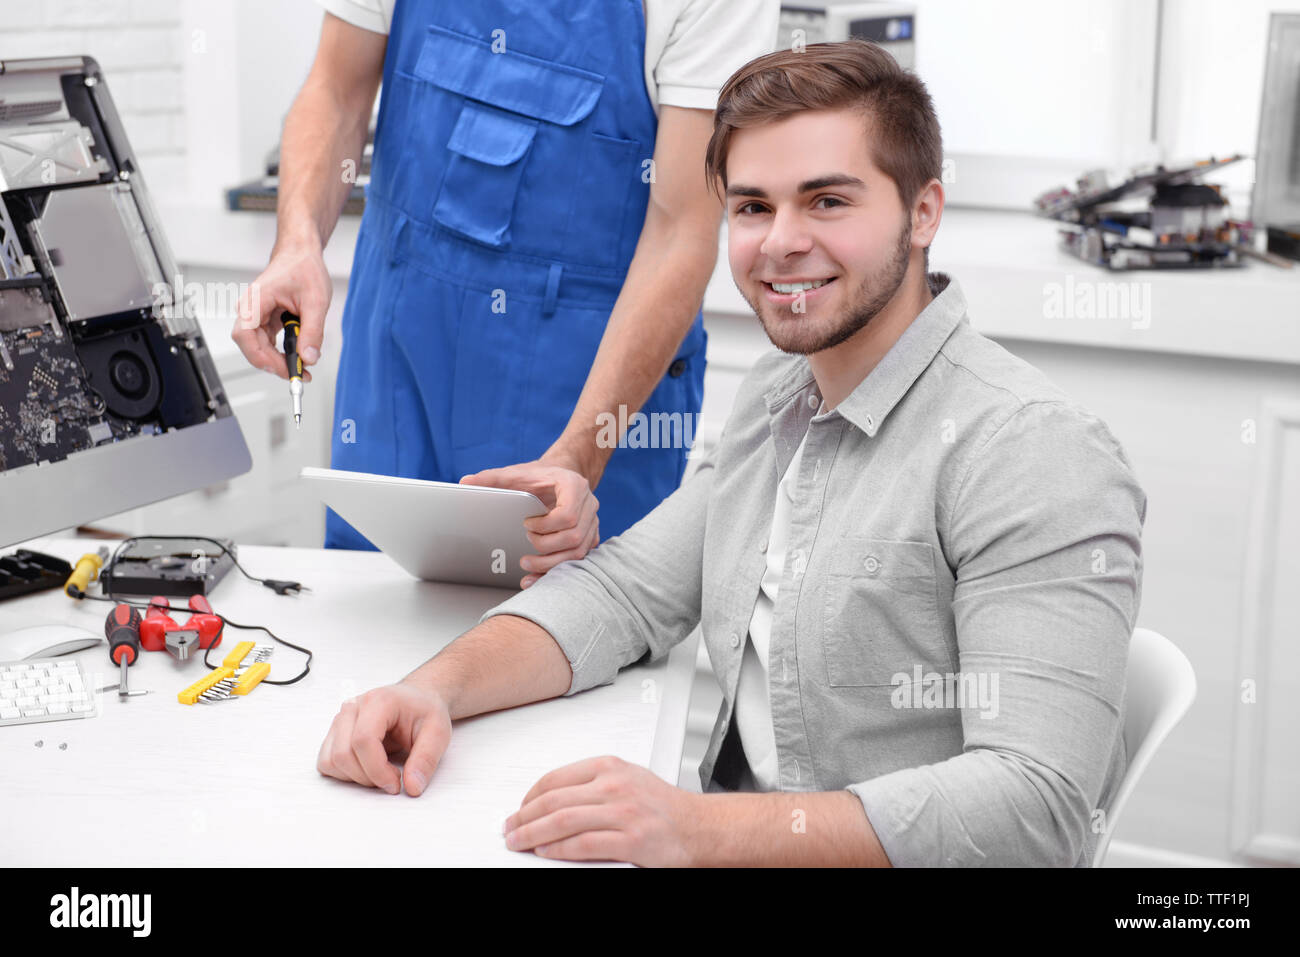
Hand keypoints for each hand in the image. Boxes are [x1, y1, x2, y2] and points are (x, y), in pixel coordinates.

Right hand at [232, 239, 331, 380]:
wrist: (301, 254)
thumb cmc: (304, 268)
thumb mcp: (316, 301)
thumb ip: (312, 331)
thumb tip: (308, 358)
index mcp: (256, 300)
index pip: (245, 334)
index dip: (260, 356)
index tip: (282, 368)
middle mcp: (251, 309)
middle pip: (251, 345)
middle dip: (274, 363)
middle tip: (299, 373)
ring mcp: (256, 315)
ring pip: (259, 346)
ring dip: (278, 360)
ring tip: (302, 367)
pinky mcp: (265, 320)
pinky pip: (268, 342)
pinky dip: (282, 352)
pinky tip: (297, 356)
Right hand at [316, 681, 451, 796]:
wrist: (416, 700)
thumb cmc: (424, 711)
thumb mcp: (438, 732)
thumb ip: (426, 760)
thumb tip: (412, 787)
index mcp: (378, 701)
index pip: (363, 740)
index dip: (377, 771)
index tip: (396, 784)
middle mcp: (353, 707)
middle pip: (343, 754)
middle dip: (368, 778)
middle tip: (393, 779)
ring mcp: (340, 720)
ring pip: (331, 760)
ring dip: (356, 777)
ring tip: (381, 772)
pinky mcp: (334, 733)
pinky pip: (326, 762)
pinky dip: (344, 774)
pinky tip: (368, 768)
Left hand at [459, 459, 598, 587]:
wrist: (556, 477)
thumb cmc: (536, 477)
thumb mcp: (513, 474)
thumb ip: (491, 478)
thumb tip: (464, 482)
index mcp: (574, 486)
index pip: (568, 514)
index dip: (546, 525)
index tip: (526, 524)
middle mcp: (589, 504)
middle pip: (574, 536)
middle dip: (546, 547)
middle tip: (526, 545)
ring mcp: (592, 522)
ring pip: (579, 551)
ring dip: (551, 563)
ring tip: (526, 564)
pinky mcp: (589, 536)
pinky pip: (579, 558)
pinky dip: (557, 570)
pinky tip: (537, 576)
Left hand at [502, 755, 699, 865]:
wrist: (698, 826)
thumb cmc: (663, 806)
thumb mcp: (626, 779)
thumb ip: (591, 785)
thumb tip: (552, 800)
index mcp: (609, 767)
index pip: (554, 779)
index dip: (529, 797)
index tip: (519, 810)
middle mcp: (614, 786)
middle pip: (552, 801)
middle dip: (523, 818)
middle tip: (509, 829)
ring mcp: (622, 813)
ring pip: (561, 821)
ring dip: (532, 834)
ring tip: (519, 843)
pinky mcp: (630, 841)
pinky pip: (582, 845)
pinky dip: (558, 850)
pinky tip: (545, 852)